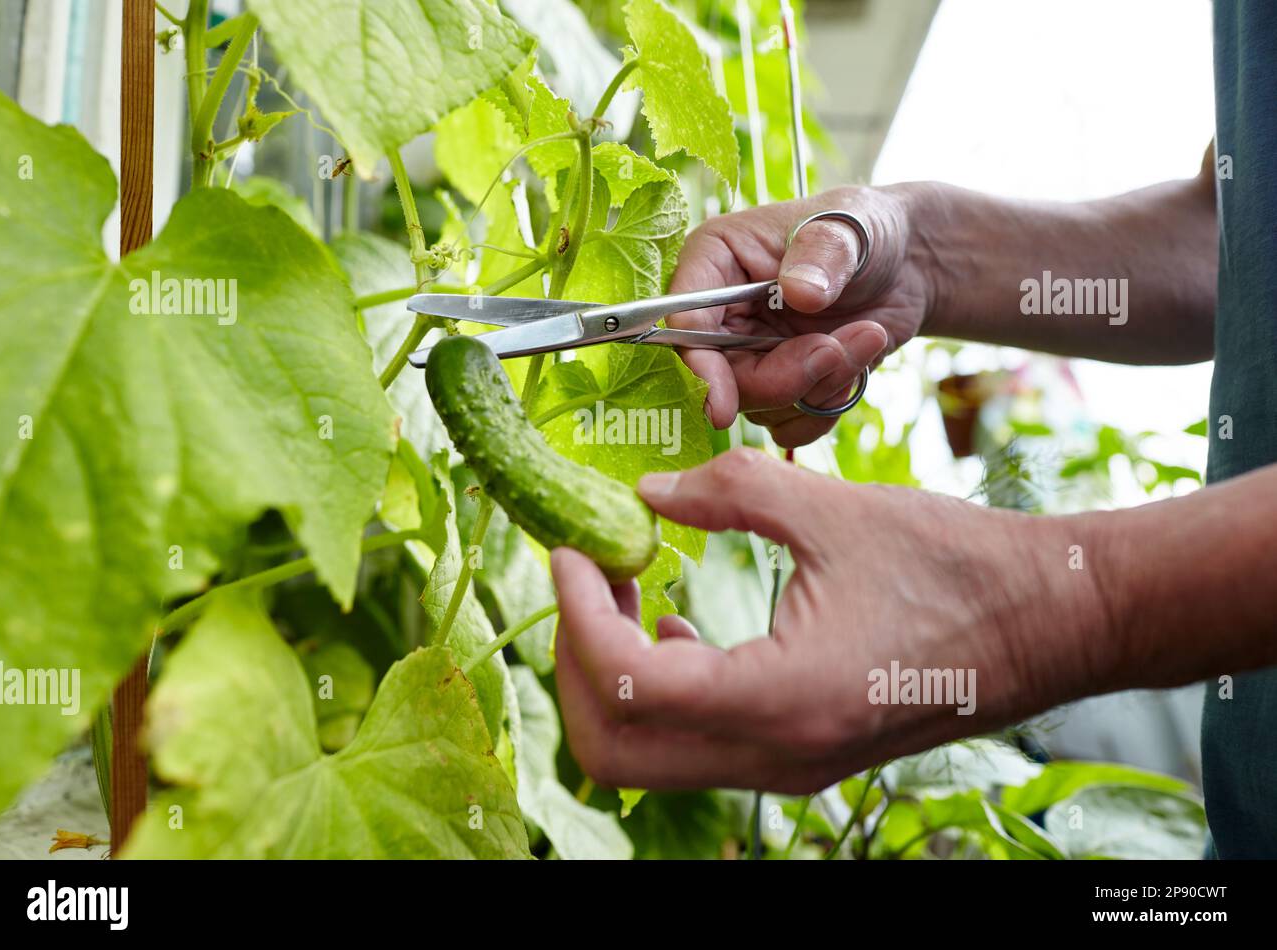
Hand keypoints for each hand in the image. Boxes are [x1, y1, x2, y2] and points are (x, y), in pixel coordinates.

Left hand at [552, 449, 1105, 793]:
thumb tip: (648, 491)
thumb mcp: (833, 509)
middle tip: (588, 575)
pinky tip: (677, 619)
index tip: (570, 550)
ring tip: (627, 584)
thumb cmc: (957, 563)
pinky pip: (695, 745)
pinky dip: (660, 688)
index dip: (578, 615)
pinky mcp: (797, 754)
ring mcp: (785, 766)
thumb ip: (727, 490)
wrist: (1051, 622)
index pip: (628, 686)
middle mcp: (775, 756)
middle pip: (614, 751)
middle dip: (576, 661)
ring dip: (613, 675)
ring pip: (648, 755)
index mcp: (782, 700)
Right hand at [668, 185, 930, 446]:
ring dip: (819, 386)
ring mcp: (748, 355)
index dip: (700, 366)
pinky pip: (788, 425)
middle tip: (834, 350)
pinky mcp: (779, 384)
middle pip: (721, 378)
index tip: (721, 404)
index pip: (684, 322)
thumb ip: (821, 254)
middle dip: (783, 378)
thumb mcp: (847, 228)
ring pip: (759, 407)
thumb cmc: (867, 230)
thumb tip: (799, 293)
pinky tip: (856, 366)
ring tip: (864, 338)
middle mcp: (720, 314)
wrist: (908, 268)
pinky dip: (826, 407)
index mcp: (715, 262)